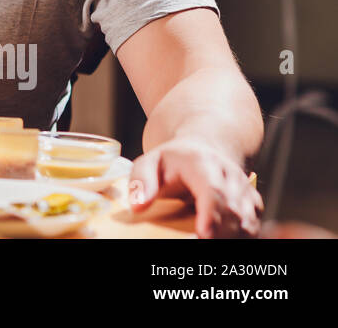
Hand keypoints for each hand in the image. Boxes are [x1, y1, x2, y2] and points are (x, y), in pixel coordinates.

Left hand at [128, 137, 262, 237]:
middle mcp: (229, 174)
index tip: (203, 234)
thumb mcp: (149, 161)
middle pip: (232, 209)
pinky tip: (220, 240)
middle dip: (219, 232)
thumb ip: (141, 181)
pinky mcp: (252, 203)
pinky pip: (253, 226)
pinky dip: (240, 238)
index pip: (212, 189)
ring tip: (208, 242)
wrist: (202, 148)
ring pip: (247, 220)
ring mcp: (244, 189)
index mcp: (202, 162)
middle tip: (200, 243)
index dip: (211, 214)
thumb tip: (138, 206)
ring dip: (230, 237)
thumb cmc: (173, 160)